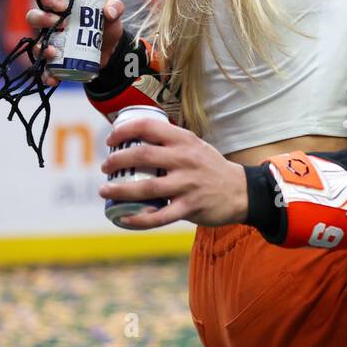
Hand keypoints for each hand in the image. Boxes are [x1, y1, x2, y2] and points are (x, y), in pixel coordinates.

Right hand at [26, 0, 124, 86]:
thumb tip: (108, 12)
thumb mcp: (113, 14)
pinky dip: (47, 75)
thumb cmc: (106, 25)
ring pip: (36, 44)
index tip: (62, 5)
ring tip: (53, 51)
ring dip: (41, 47)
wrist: (112, 50)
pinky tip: (53, 79)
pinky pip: (44, 69)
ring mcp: (50, 43)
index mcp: (61, 6)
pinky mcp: (55, 61)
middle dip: (42, 19)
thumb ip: (115, 7)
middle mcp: (50, 24)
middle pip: (34, 17)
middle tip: (58, 23)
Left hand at [98, 116, 248, 228]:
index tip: (110, 140)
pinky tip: (123, 218)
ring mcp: (188, 184)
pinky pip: (159, 216)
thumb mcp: (195, 146)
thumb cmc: (211, 168)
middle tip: (106, 167)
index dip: (123, 131)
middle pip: (142, 156)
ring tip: (105, 191)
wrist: (241, 191)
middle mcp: (186, 159)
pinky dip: (138, 219)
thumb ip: (171, 142)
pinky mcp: (190, 207)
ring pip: (147, 188)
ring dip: (120, 190)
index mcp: (184, 140)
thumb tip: (135, 140)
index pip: (148, 127)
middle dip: (117, 161)